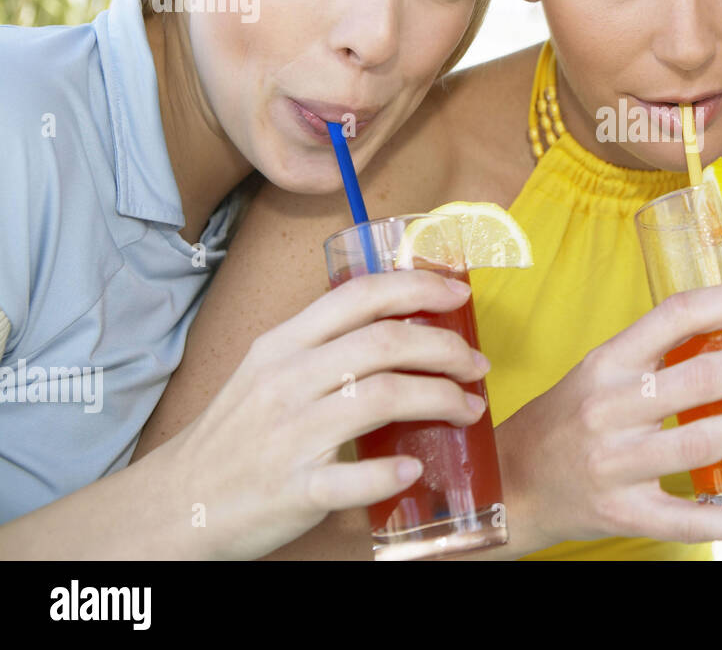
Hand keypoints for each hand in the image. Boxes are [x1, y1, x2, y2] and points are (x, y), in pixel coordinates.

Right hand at [148, 269, 489, 559]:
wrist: (176, 504)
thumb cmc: (235, 436)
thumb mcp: (267, 372)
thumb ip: (324, 345)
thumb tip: (400, 324)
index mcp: (282, 345)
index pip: (359, 295)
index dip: (418, 286)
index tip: (460, 292)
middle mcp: (285, 382)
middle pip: (384, 343)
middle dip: (445, 347)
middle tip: (477, 364)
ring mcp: (287, 436)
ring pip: (381, 397)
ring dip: (440, 399)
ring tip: (468, 408)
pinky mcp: (292, 490)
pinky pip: (351, 477)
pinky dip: (390, 472)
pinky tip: (416, 468)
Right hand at [493, 281, 721, 552]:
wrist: (506, 486)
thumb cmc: (559, 423)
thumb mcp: (595, 372)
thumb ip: (652, 355)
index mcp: (605, 363)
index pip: (678, 315)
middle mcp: (610, 409)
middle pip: (703, 377)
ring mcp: (617, 465)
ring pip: (705, 442)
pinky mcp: (626, 513)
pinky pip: (695, 520)